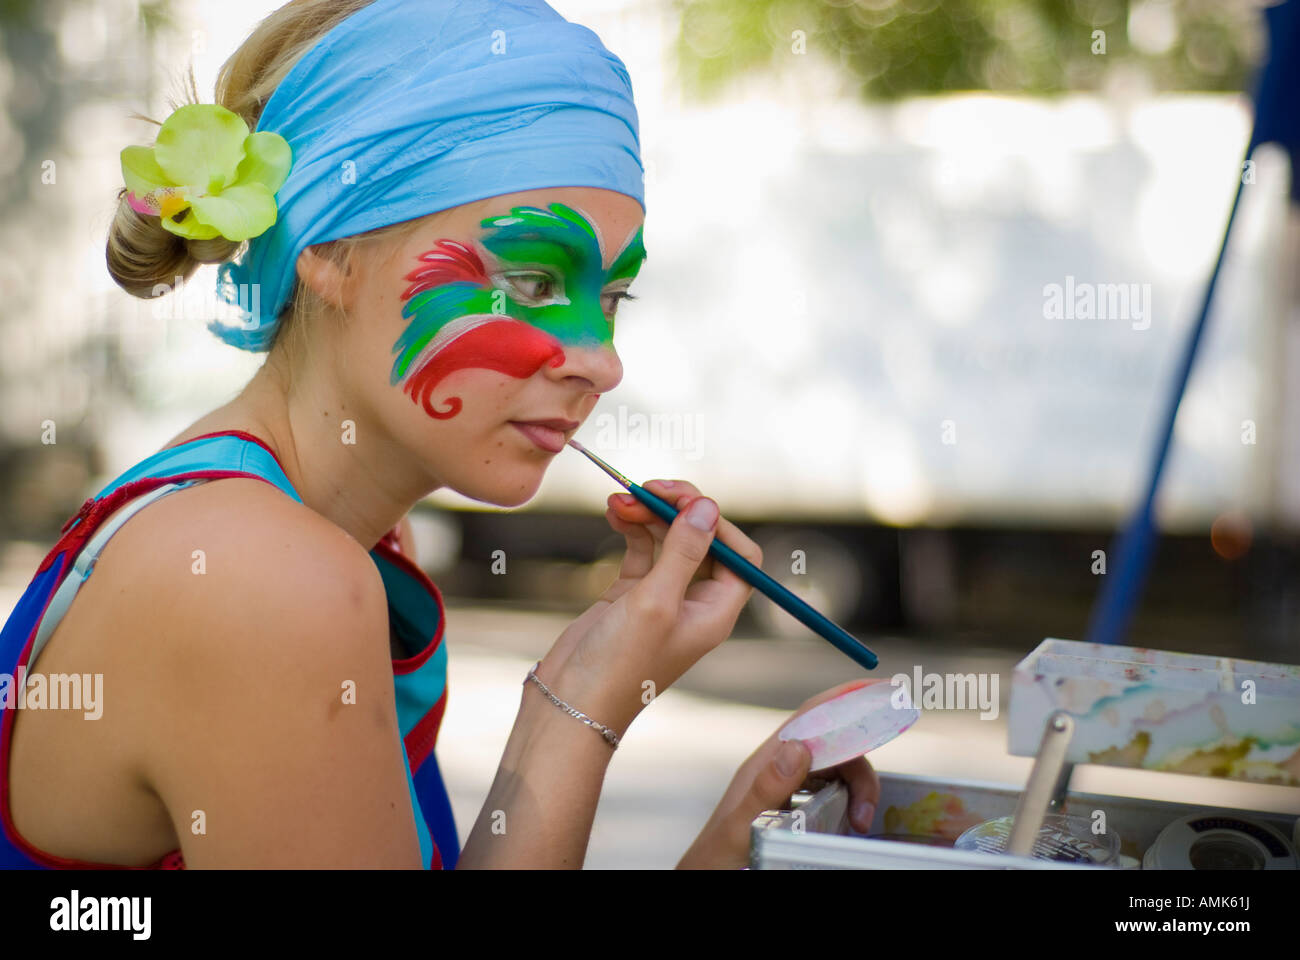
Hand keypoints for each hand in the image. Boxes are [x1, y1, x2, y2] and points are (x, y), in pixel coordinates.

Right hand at [536, 480, 761, 735]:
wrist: (570, 700)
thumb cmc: (619, 665)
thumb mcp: (655, 603)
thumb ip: (683, 552)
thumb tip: (707, 507)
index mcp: (715, 612)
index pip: (739, 554)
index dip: (718, 523)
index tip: (685, 503)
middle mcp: (694, 603)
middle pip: (703, 540)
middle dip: (677, 509)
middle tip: (648, 488)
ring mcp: (662, 597)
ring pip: (668, 539)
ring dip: (649, 514)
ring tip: (619, 499)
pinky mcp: (631, 594)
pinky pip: (641, 549)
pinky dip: (630, 528)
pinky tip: (613, 512)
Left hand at [677, 680, 883, 869]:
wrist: (709, 875)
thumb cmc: (718, 855)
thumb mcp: (741, 826)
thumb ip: (766, 788)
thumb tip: (799, 746)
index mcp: (767, 761)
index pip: (811, 717)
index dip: (844, 699)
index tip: (878, 691)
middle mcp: (780, 766)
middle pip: (836, 746)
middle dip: (861, 771)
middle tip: (865, 813)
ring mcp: (791, 784)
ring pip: (840, 768)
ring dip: (859, 790)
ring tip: (860, 823)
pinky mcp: (799, 804)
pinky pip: (836, 789)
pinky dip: (852, 801)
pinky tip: (851, 822)